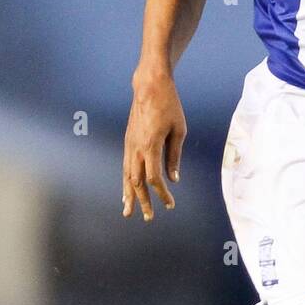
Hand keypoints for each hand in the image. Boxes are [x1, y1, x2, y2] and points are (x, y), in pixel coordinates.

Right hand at [122, 72, 186, 220]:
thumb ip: (174, 156)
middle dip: (142, 201)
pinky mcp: (128, 141)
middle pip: (137, 181)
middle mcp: (136, 147)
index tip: (169, 204)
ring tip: (128, 211)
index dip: (162, 194)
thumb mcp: (179, 130)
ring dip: (129, 195)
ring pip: (126, 176)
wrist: (149, 86)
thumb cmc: (169, 106)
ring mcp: (129, 144)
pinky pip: (125, 166)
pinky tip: (126, 191)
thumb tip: (174, 179)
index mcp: (151, 145)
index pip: (154, 177)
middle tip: (147, 218)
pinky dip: (125, 181)